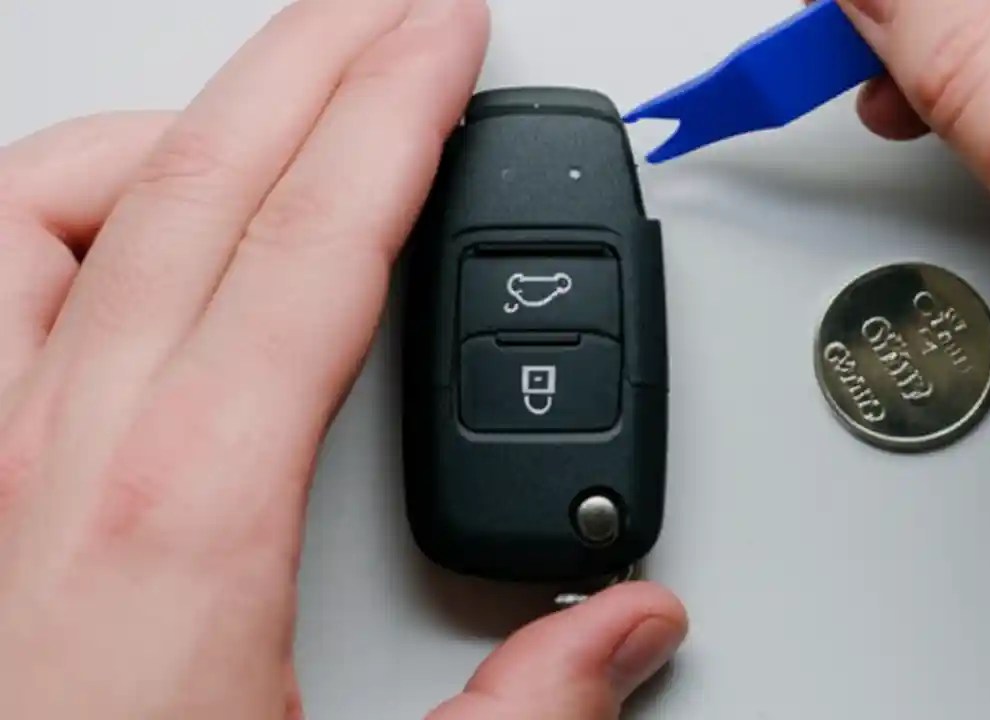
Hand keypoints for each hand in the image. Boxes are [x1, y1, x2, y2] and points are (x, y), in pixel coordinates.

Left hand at [0, 0, 685, 716]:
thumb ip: (524, 711)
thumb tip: (629, 629)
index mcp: (184, 527)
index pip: (313, 252)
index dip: (394, 119)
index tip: (446, 42)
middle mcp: (57, 466)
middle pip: (194, 182)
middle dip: (311, 62)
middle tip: (392, 9)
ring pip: (44, 205)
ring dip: (177, 127)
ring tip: (275, 105)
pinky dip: (55, 205)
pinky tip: (126, 218)